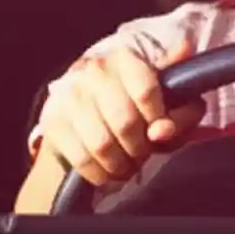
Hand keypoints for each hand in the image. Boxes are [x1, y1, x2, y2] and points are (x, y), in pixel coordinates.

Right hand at [38, 45, 205, 186]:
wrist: (76, 112)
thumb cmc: (128, 106)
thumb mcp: (161, 99)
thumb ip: (181, 106)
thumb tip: (172, 121)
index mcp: (124, 59)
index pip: (147, 91)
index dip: (159, 120)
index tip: (160, 133)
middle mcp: (93, 71)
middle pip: (126, 123)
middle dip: (140, 148)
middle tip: (141, 154)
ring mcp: (69, 96)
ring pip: (103, 145)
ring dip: (120, 165)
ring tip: (125, 165)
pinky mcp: (53, 121)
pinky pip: (83, 160)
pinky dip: (100, 174)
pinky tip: (106, 170)